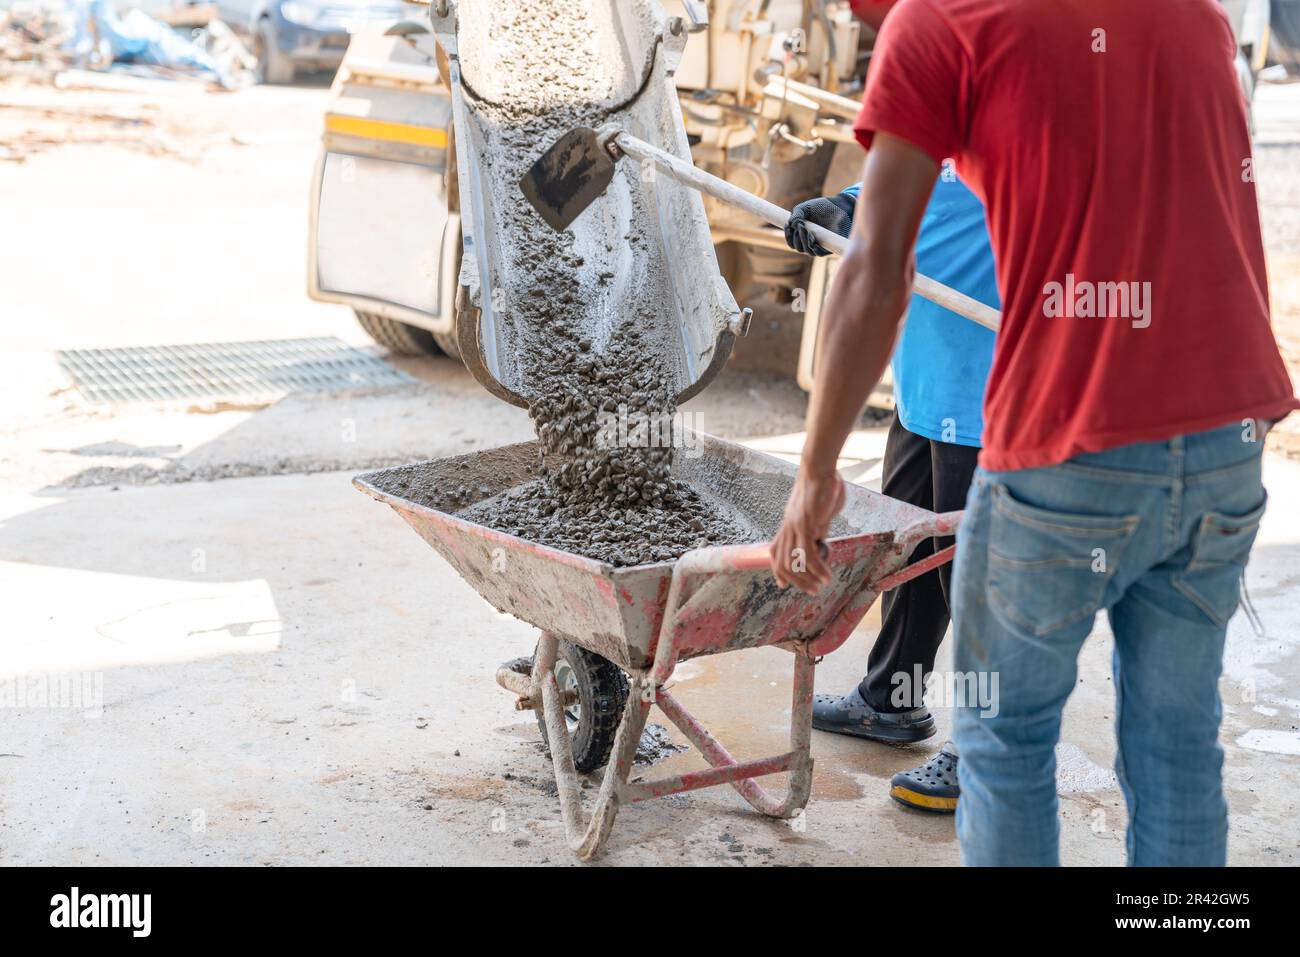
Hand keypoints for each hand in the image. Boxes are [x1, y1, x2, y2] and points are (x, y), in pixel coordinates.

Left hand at [770, 469, 845, 592]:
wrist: (819, 469)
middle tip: (813, 590)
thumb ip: (818, 527)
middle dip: (796, 581)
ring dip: (807, 579)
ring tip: (822, 584)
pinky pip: (808, 554)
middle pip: (782, 564)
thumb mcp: (819, 513)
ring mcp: (794, 527)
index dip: (777, 570)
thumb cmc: (822, 487)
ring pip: (793, 563)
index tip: (783, 584)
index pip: (774, 552)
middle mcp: (787, 528)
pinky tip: (827, 575)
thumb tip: (820, 540)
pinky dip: (817, 569)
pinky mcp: (804, 524)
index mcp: (788, 524)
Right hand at [784, 193, 855, 255]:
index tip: (788, 225)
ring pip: (806, 251)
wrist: (839, 206)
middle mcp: (809, 241)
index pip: (791, 241)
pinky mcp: (829, 247)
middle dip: (796, 237)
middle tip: (801, 226)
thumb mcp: (805, 208)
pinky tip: (813, 241)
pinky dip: (814, 248)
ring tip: (806, 230)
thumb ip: (796, 215)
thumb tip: (791, 225)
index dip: (788, 235)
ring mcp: (819, 245)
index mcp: (801, 234)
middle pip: (797, 247)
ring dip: (804, 241)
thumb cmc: (822, 207)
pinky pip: (819, 253)